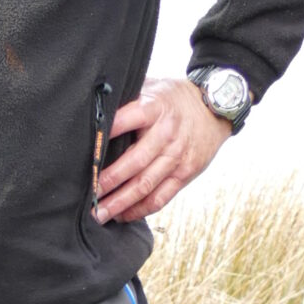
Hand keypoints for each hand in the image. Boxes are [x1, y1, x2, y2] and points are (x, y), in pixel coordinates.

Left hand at [95, 77, 230, 222]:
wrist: (215, 109)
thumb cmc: (174, 99)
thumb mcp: (154, 88)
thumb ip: (129, 99)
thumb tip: (96, 112)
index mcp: (156, 107)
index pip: (127, 120)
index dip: (107, 135)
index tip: (88, 154)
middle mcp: (167, 133)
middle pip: (135, 163)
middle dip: (108, 182)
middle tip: (89, 196)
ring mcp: (177, 156)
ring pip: (145, 185)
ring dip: (120, 203)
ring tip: (100, 214)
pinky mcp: (185, 174)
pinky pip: (160, 198)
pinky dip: (139, 210)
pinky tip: (122, 215)